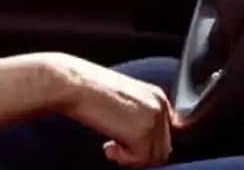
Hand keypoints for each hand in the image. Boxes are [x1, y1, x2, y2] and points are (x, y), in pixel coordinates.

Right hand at [44, 54, 172, 167]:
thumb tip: (148, 140)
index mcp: (158, 97)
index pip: (168, 131)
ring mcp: (152, 120)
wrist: (74, 84)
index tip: (128, 141)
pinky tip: (108, 146)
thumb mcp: (124, 98)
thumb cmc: (90, 89)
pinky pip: (140, 160)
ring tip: (111, 146)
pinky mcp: (141, 134)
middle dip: (141, 151)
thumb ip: (141, 114)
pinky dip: (123, 158)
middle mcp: (160, 107)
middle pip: (164, 146)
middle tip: (116, 145)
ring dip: (132, 156)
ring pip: (155, 156)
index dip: (148, 141)